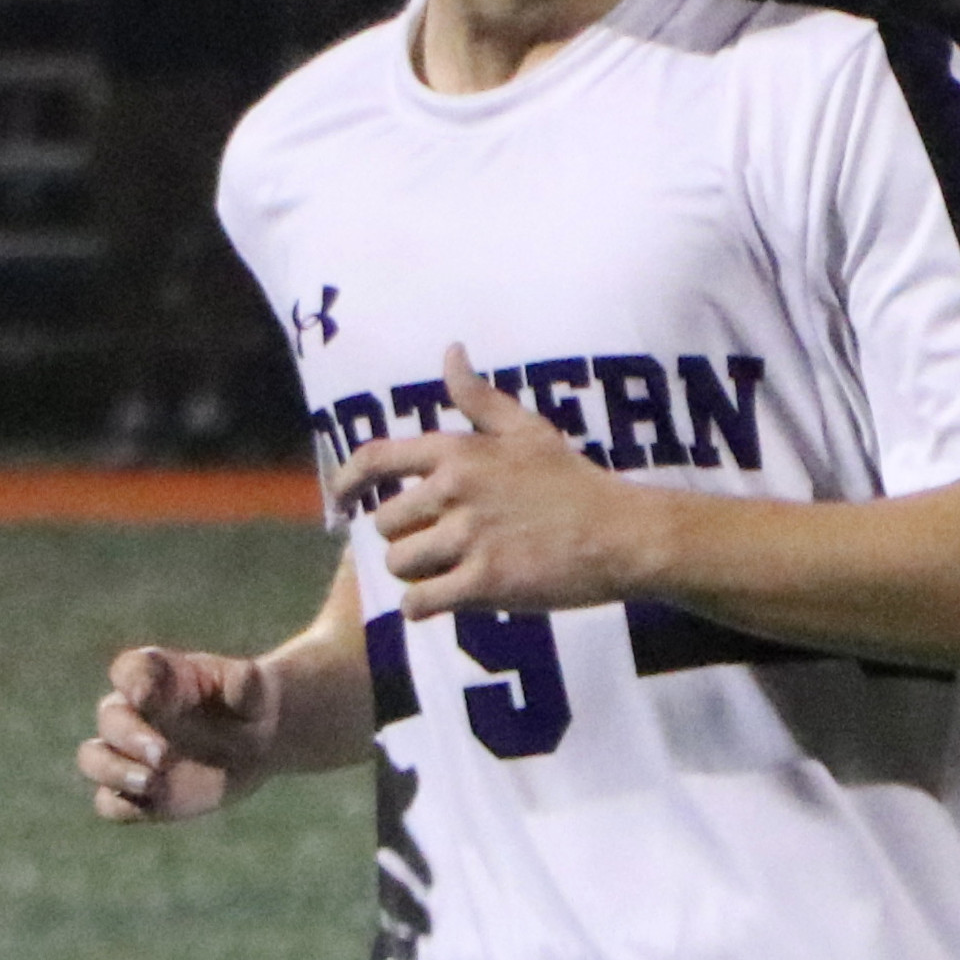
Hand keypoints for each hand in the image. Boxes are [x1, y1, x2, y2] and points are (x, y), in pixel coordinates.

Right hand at [75, 645, 278, 823]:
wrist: (257, 742)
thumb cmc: (250, 704)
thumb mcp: (256, 689)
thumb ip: (246, 682)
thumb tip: (242, 680)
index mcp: (160, 676)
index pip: (129, 669)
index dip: (130, 680)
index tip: (144, 694)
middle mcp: (135, 712)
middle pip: (109, 717)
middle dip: (130, 737)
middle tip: (164, 755)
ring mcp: (130, 753)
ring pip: (93, 758)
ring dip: (113, 772)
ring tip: (151, 783)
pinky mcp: (135, 792)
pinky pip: (108, 802)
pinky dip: (120, 806)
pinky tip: (151, 802)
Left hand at [330, 344, 655, 619]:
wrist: (620, 534)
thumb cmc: (572, 481)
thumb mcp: (526, 429)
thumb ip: (478, 396)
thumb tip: (450, 351)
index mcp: (459, 451)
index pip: (377, 459)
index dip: (346, 481)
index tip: (340, 500)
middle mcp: (455, 491)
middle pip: (385, 523)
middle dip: (404, 537)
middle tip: (437, 543)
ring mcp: (468, 538)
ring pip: (399, 564)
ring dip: (415, 573)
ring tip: (447, 570)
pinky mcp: (483, 583)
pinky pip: (420, 602)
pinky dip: (423, 607)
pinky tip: (442, 601)